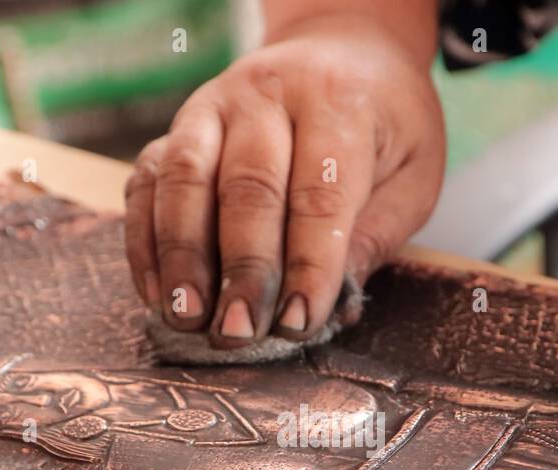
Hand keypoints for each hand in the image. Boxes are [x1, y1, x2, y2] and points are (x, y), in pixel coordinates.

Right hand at [124, 9, 444, 348]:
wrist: (339, 48)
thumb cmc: (381, 125)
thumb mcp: (412, 173)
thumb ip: (376, 234)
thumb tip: (336, 305)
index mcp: (338, 103)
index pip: (319, 194)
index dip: (308, 264)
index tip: (298, 323)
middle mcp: (268, 96)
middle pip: (246, 188)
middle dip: (241, 269)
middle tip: (237, 331)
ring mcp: (212, 107)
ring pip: (185, 180)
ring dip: (181, 256)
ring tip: (186, 318)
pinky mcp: (175, 128)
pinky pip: (147, 181)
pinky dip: (146, 240)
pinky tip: (156, 293)